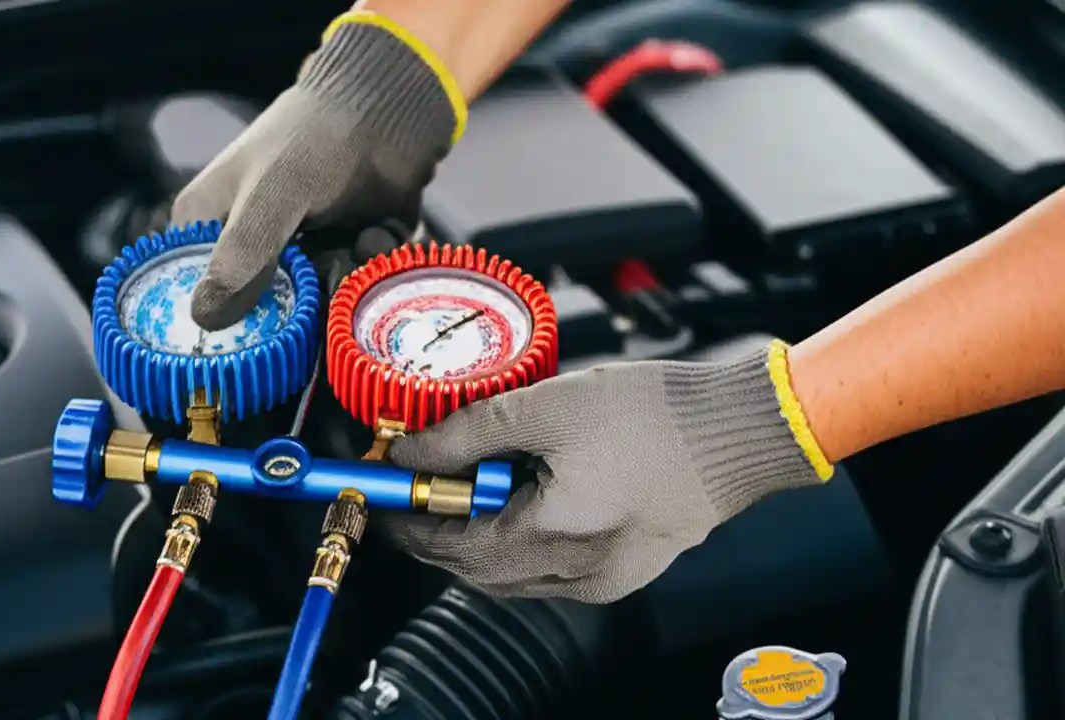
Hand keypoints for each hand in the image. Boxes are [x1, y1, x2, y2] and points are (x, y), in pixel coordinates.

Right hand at [171, 16, 459, 329]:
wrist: (385, 109)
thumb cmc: (313, 140)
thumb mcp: (270, 197)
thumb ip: (243, 255)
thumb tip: (204, 318)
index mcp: (209, 225)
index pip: (200, 292)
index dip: (227, 317)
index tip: (258, 329)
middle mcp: (251, 242)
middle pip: (266, 306)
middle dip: (302, 300)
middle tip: (324, 272)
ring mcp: (301, 246)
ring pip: (318, 296)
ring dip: (343, 278)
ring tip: (354, 247)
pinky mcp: (345, 248)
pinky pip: (356, 279)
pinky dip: (369, 260)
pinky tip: (376, 231)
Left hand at [386, 341, 831, 602]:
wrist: (741, 429)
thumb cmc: (658, 413)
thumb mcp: (546, 405)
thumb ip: (468, 432)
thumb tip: (412, 452)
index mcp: (556, 536)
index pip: (450, 549)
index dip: (407, 525)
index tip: (382, 500)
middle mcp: (578, 573)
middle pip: (476, 571)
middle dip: (438, 534)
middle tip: (417, 492)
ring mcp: (604, 579)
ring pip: (511, 576)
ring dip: (477, 540)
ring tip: (467, 489)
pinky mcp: (625, 571)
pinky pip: (549, 573)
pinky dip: (519, 545)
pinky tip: (519, 503)